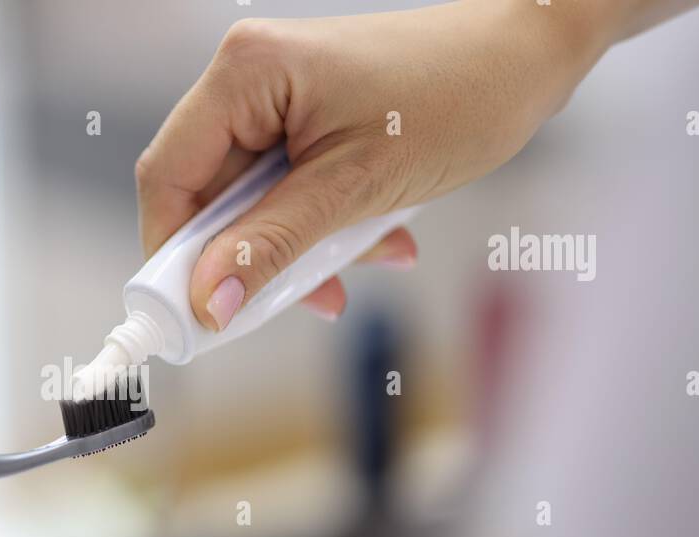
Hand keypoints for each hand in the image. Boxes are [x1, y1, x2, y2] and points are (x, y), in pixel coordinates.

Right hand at [136, 0, 616, 329]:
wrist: (529, 58)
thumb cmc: (457, 98)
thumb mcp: (354, 189)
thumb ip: (271, 245)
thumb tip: (208, 304)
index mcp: (245, 74)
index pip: (169, 177)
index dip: (170, 253)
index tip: (189, 315)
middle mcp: (250, 81)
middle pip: (207, 195)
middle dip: (247, 257)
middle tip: (275, 306)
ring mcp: (278, 100)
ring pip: (250, 203)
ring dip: (294, 249)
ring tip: (350, 273)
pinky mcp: (307, 120)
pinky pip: (287, 191)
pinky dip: (321, 227)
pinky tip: (377, 242)